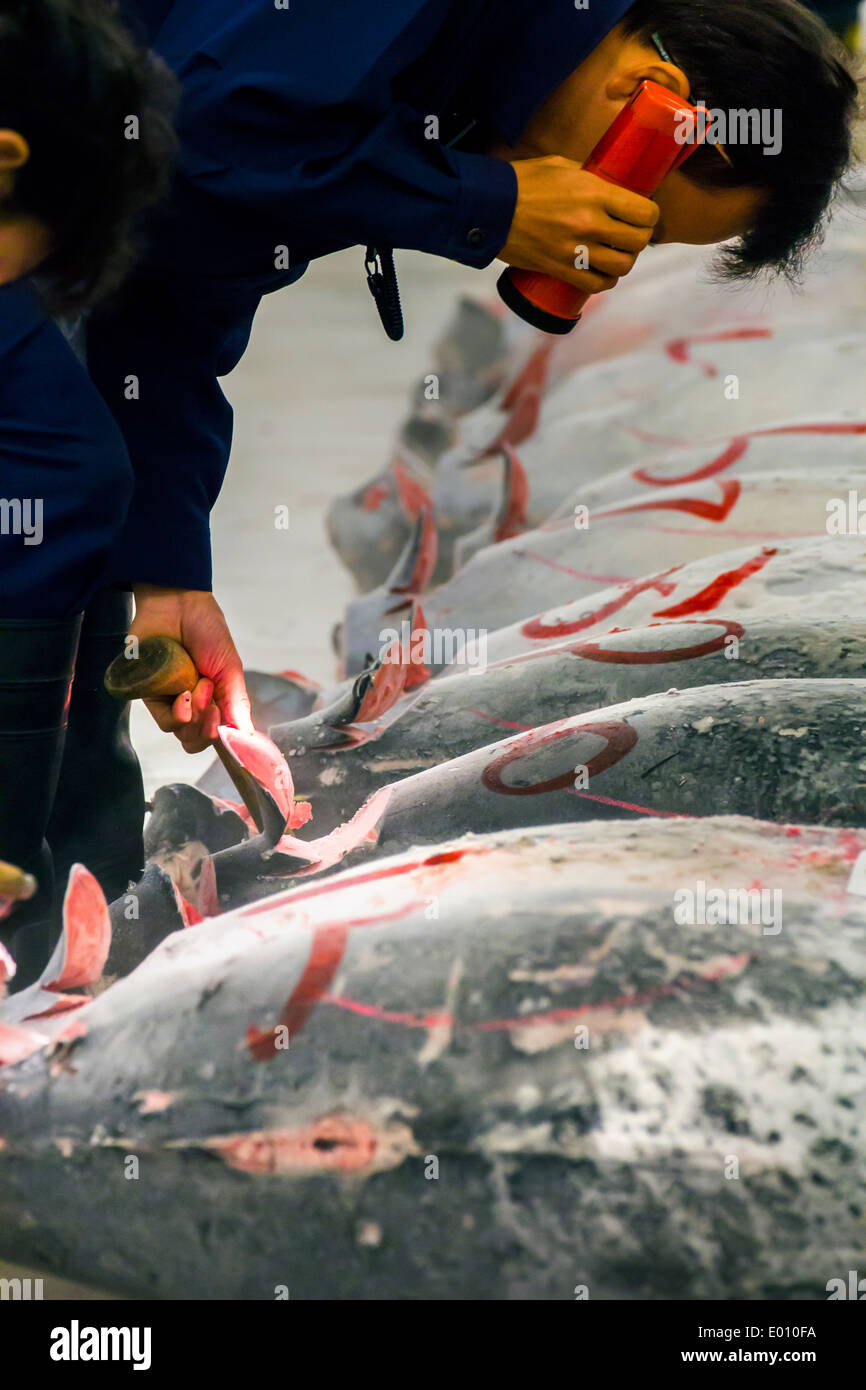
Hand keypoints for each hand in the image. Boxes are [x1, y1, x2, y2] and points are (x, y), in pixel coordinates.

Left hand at [130, 585, 253, 752]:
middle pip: (199, 739)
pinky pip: (164, 720)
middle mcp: (194, 705)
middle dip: (209, 728)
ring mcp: (172, 702)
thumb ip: (236, 701)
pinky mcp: (150, 696)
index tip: (230, 728)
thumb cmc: (206, 632)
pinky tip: (184, 696)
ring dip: (195, 716)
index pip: (220, 734)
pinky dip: (177, 714)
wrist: (176, 606)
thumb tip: (246, 733)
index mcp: (217, 699)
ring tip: (199, 688)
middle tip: (214, 705)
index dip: (225, 738)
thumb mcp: (230, 667)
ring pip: (181, 733)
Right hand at [499, 156, 659, 293]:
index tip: (643, 215)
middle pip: (637, 242)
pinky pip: (596, 285)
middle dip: (640, 239)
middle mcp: (590, 223)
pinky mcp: (560, 269)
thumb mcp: (562, 166)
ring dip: (624, 262)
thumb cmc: (523, 182)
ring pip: (621, 267)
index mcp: (595, 193)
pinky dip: (605, 281)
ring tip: (617, 255)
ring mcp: (575, 250)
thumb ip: (589, 179)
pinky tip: (603, 273)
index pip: (644, 213)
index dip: (649, 216)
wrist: (490, 208)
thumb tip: (607, 187)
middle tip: (631, 235)